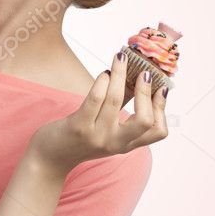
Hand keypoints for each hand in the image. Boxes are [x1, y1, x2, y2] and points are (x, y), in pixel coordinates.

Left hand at [29, 49, 169, 173]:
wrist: (52, 157)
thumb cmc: (81, 136)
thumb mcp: (108, 126)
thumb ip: (124, 106)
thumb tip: (138, 78)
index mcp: (127, 144)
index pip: (158, 131)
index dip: (162, 108)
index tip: (161, 89)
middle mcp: (115, 143)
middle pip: (144, 120)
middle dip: (146, 92)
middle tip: (144, 73)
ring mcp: (97, 136)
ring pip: (115, 101)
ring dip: (120, 74)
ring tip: (120, 58)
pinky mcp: (79, 127)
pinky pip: (95, 99)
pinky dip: (102, 81)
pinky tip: (104, 74)